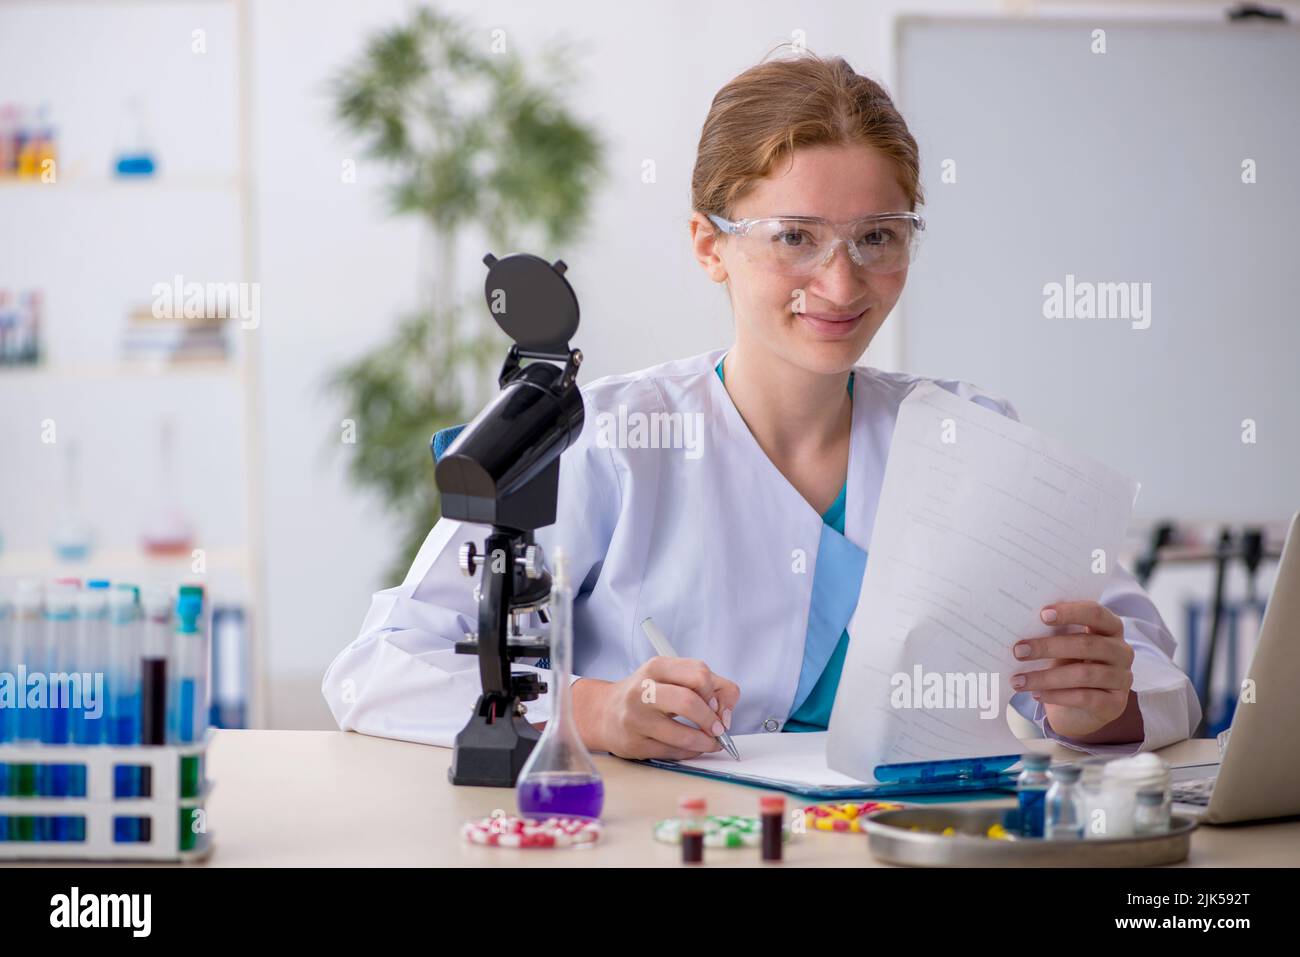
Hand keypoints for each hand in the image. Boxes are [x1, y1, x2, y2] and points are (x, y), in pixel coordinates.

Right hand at [570, 657, 739, 759]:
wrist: (606, 712)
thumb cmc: (647, 693)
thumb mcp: (672, 677)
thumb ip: (707, 685)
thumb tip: (726, 713)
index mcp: (656, 667)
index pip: (699, 674)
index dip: (715, 693)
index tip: (717, 706)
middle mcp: (643, 690)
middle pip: (690, 702)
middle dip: (712, 720)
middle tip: (719, 729)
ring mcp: (636, 719)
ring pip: (684, 735)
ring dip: (706, 743)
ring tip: (710, 742)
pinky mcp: (635, 745)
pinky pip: (674, 753)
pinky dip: (690, 753)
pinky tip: (691, 747)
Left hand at [1011, 601, 1137, 739]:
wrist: (1079, 710)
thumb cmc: (1069, 667)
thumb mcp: (1063, 648)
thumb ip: (1053, 635)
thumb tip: (1020, 626)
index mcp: (1110, 628)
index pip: (1096, 613)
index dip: (1071, 612)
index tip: (1042, 615)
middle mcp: (1121, 651)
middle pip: (1087, 644)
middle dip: (1048, 647)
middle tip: (1019, 650)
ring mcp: (1122, 678)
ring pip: (1084, 674)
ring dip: (1046, 677)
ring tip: (1019, 680)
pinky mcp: (1115, 703)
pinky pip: (1085, 697)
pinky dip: (1057, 696)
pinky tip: (1036, 694)